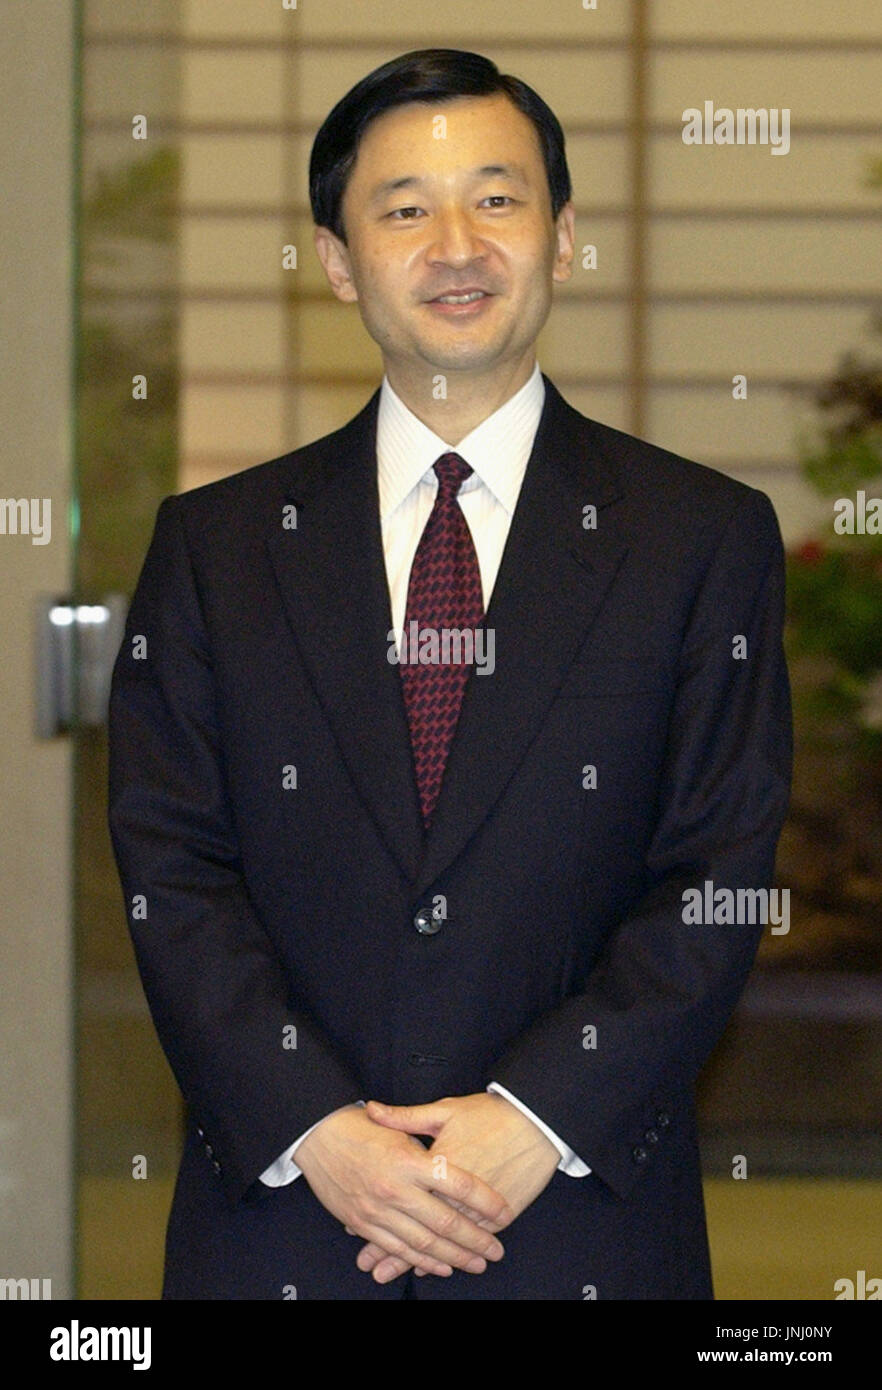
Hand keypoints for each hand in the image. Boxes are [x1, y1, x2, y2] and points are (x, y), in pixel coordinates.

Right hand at [293, 1102, 513, 1280]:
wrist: (317, 1135)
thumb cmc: (361, 1126)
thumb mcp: (400, 1126)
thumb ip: (432, 1150)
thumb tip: (459, 1161)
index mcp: (410, 1159)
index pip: (459, 1184)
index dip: (485, 1200)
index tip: (504, 1211)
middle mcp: (396, 1188)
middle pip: (445, 1221)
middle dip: (475, 1239)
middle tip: (495, 1250)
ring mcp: (378, 1210)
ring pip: (423, 1243)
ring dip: (453, 1257)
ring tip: (475, 1263)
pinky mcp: (364, 1223)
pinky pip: (397, 1249)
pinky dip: (421, 1261)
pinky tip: (440, 1266)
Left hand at [355, 1092, 560, 1282]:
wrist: (535, 1121)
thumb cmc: (489, 1113)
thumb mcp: (445, 1109)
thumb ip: (405, 1117)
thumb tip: (370, 1109)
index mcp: (437, 1163)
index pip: (402, 1194)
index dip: (380, 1214)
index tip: (358, 1230)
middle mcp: (454, 1190)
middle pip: (419, 1225)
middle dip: (393, 1250)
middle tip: (373, 1268)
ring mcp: (478, 1205)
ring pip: (443, 1239)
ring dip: (417, 1259)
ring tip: (395, 1273)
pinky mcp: (499, 1213)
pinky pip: (469, 1239)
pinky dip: (451, 1254)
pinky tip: (436, 1267)